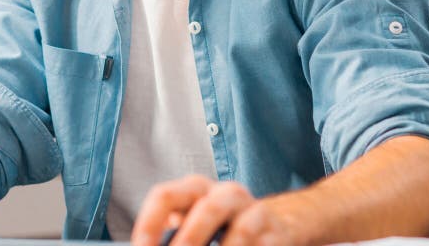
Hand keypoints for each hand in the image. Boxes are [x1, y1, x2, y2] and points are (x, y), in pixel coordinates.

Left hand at [131, 175, 300, 245]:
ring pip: (241, 232)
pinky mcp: (278, 232)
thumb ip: (175, 232)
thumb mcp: (195, 222)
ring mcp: (254, 210)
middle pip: (206, 209)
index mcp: (196, 189)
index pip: (165, 195)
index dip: (149, 223)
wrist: (279, 223)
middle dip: (189, 240)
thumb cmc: (222, 226)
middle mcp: (225, 193)